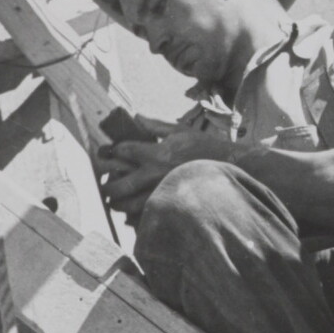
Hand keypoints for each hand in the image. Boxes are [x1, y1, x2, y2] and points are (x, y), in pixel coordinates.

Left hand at [94, 131, 229, 221]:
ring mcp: (161, 192)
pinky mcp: (170, 205)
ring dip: (117, 203)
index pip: (123, 151)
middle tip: (104, 185)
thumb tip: (135, 116)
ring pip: (128, 204)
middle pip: (119, 184)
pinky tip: (132, 212)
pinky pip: (145, 216)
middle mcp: (155, 174)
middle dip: (106, 185)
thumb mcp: (180, 130)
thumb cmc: (205, 147)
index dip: (111, 151)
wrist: (229, 166)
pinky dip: (134, 216)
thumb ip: (155, 125)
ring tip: (115, 200)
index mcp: (156, 153)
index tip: (110, 152)